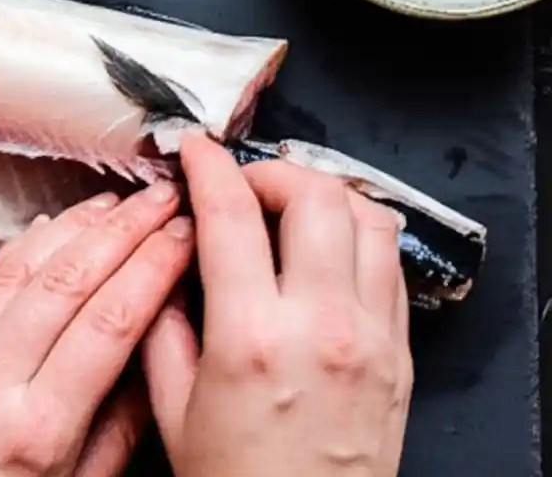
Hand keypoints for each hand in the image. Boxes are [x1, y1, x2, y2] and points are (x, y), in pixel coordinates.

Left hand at [0, 183, 194, 475]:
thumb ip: (118, 428)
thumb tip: (154, 356)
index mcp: (36, 431)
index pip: (109, 321)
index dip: (154, 266)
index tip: (186, 234)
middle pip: (65, 282)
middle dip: (121, 230)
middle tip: (160, 199)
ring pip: (14, 273)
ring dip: (70, 229)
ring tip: (112, 204)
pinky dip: (11, 253)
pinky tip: (42, 232)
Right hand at [141, 132, 413, 476]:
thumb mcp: (172, 410)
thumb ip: (160, 328)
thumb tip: (164, 266)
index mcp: (251, 337)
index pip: (231, 213)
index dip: (208, 166)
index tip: (194, 150)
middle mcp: (321, 325)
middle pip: (313, 196)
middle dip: (270, 170)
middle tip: (241, 183)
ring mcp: (371, 337)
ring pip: (366, 219)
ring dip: (322, 195)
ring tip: (287, 207)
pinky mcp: (400, 354)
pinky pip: (389, 264)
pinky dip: (358, 236)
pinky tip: (325, 249)